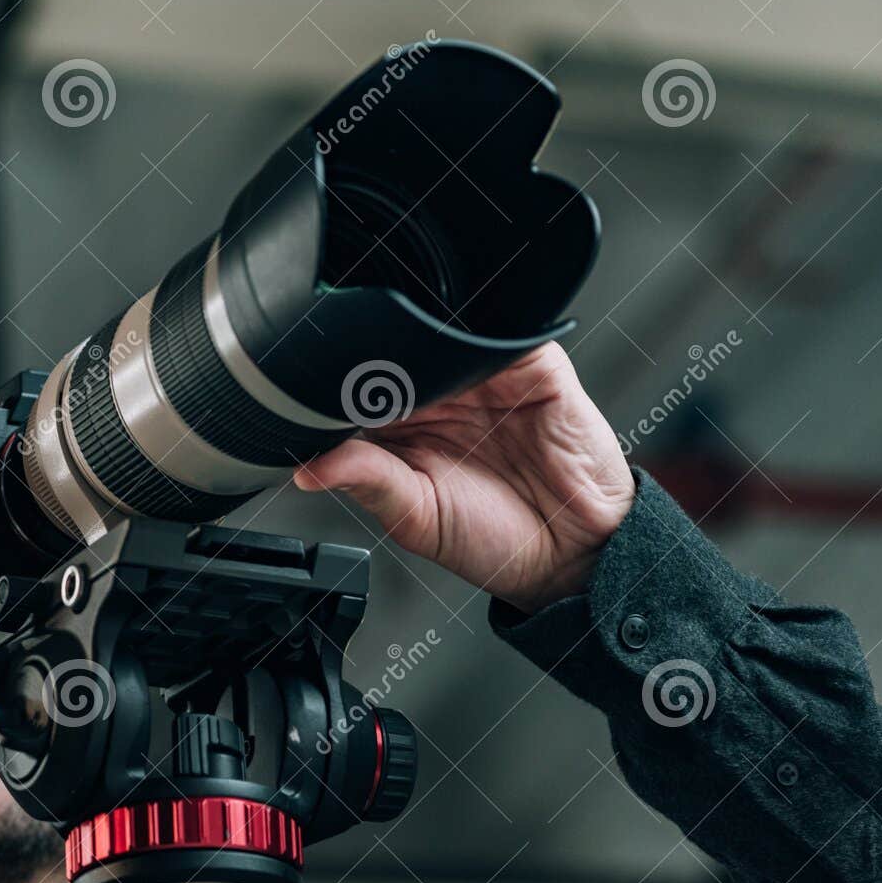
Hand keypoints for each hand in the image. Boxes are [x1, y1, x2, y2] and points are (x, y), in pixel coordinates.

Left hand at [294, 343, 633, 613]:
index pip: (356, 385)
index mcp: (402, 424)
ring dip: (426, 335)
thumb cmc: (496, 540)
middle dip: (378, 352)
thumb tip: (307, 469)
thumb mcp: (415, 516)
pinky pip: (505, 330)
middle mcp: (441, 393)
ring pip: (444, 328)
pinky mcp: (535, 364)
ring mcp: (486, 374)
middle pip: (394, 347)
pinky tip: (467, 359)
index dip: (336, 383)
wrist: (574, 554)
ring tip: (419, 370)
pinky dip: (484, 334)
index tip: (314, 387)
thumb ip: (365, 479)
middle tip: (366, 372)